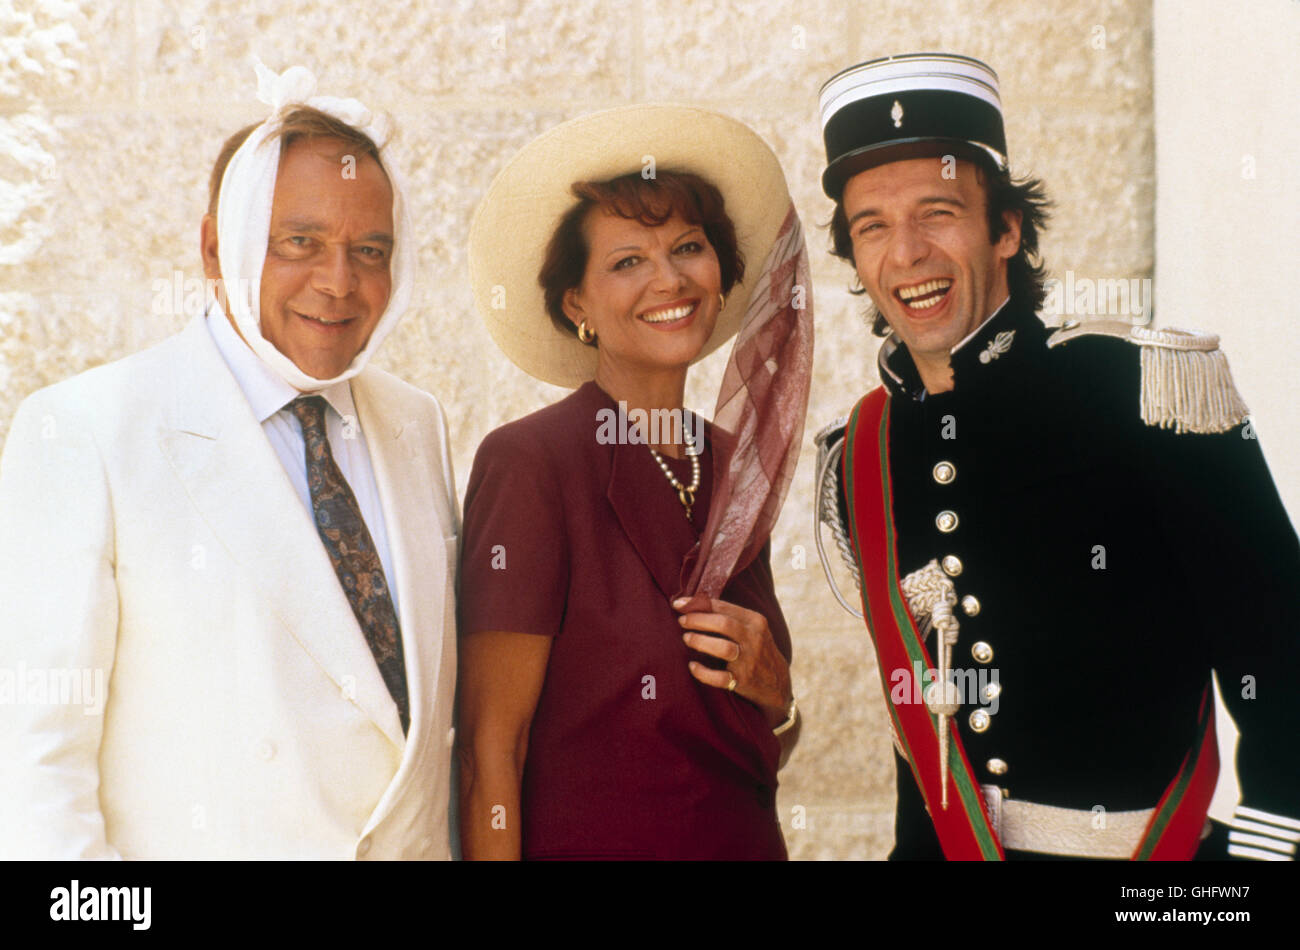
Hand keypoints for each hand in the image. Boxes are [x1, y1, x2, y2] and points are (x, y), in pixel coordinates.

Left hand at [673, 596, 792, 727]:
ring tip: (686, 638)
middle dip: (698, 620)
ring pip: (723, 648)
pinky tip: (692, 666)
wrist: (777, 683)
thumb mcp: (751, 629)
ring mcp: (750, 661)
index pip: (724, 607)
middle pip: (723, 624)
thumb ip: (729, 617)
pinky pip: (720, 678)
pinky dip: (703, 672)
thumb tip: (693, 603)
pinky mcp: (743, 681)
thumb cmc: (756, 650)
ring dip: (700, 642)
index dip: (699, 604)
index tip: (679, 604)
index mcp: (755, 621)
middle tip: (681, 621)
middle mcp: (755, 639)